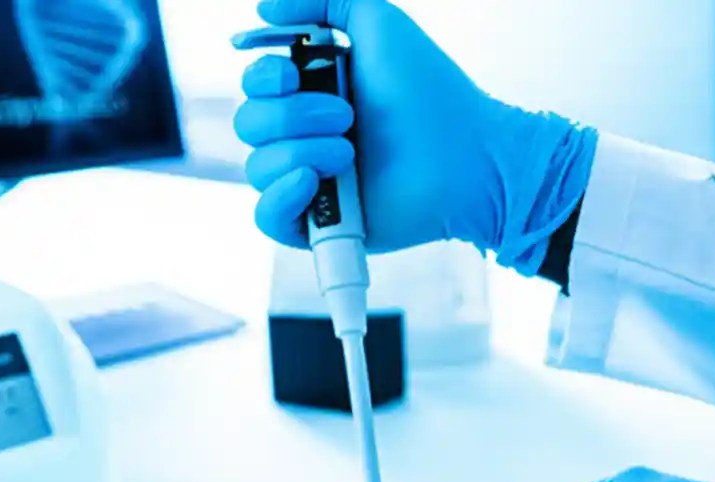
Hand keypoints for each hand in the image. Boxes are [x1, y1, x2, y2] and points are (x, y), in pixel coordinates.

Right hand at [233, 0, 598, 274]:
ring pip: (256, 168)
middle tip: (348, 118)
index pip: (255, 86)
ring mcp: (308, 183)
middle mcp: (303, 136)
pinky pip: (265, 218)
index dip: (264, 78)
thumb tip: (263, 10)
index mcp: (311, 92)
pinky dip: (281, 198)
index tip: (294, 75)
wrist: (465, 158)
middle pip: (249, 124)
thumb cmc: (429, 93)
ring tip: (351, 155)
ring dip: (302, 153)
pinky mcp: (316, 226)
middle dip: (293, 116)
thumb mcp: (378, 22)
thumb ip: (322, 0)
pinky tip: (314, 183)